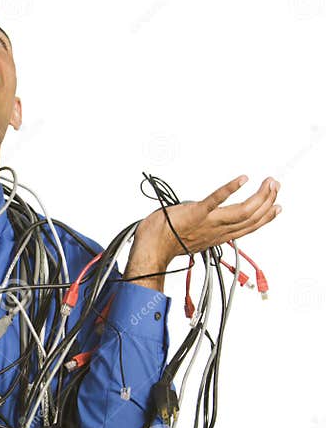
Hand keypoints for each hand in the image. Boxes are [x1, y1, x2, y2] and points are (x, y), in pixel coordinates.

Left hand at [125, 175, 281, 290]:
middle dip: (267, 201)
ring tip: (268, 182)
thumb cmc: (164, 242)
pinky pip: (216, 200)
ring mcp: (207, 222)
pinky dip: (230, 188)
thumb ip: (202, 227)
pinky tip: (242, 178)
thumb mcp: (190, 237)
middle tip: (275, 186)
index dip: (265, 217)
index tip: (276, 206)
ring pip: (243, 212)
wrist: (150, 249)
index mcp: (216, 237)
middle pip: (251, 218)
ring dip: (259, 196)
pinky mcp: (196, 213)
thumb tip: (204, 216)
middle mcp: (216, 231)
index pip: (248, 227)